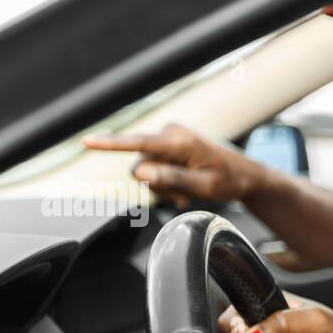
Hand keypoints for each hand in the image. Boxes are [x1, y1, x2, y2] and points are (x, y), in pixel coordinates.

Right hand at [83, 123, 263, 207]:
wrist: (245, 176)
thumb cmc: (230, 181)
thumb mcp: (204, 186)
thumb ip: (173, 179)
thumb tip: (142, 173)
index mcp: (180, 142)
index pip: (139, 143)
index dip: (110, 145)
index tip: (86, 142)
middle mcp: (170, 134)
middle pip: (141, 165)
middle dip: (157, 185)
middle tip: (182, 198)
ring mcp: (169, 138)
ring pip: (147, 169)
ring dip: (163, 186)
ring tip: (187, 194)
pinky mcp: (168, 144)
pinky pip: (155, 167)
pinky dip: (166, 181)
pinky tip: (183, 189)